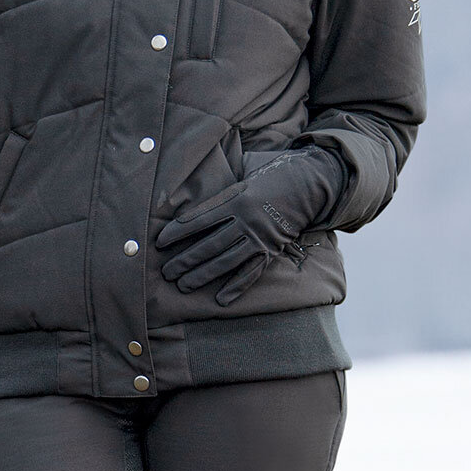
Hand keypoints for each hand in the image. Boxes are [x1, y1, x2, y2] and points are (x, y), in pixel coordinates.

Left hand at [156, 146, 348, 306]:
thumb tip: (195, 185)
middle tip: (166, 272)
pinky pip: (252, 272)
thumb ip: (223, 184)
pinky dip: (236, 286)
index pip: (199, 219)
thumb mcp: (245, 171)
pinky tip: (221, 299)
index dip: (177, 232)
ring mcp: (259, 237)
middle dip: (185, 260)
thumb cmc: (272, 173)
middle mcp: (246, 220)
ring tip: (184, 285)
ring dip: (203, 275)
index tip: (159, 242)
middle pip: (209, 245)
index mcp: (235, 199)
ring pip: (226, 261)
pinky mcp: (272, 250)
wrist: (311, 182)